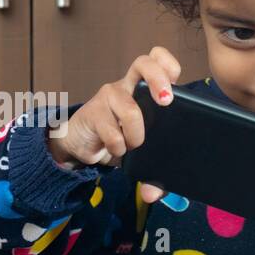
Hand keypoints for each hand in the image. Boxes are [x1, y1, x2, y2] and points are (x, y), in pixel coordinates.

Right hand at [49, 46, 180, 202]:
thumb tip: (152, 194)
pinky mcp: (92, 113)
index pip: (155, 60)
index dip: (167, 64)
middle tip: (166, 102)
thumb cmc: (116, 140)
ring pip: (130, 108)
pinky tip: (116, 149)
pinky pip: (112, 132)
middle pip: (142, 63)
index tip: (176, 80)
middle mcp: (126, 86)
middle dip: (159, 79)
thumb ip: (152, 171)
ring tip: (133, 145)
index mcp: (143, 88)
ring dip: (136, 135)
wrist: (78, 146)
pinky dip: (118, 147)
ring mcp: (108, 97)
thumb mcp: (139, 151)